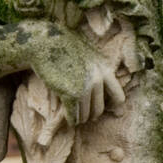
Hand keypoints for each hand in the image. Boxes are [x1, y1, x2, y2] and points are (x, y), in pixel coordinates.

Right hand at [0, 20, 125, 125]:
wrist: (44, 42)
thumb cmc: (64, 48)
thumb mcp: (89, 55)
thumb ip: (99, 71)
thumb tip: (104, 91)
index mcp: (105, 69)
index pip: (118, 97)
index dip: (110, 104)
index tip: (103, 107)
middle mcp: (97, 79)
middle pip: (99, 109)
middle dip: (92, 115)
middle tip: (85, 116)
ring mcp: (84, 87)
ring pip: (86, 115)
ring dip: (80, 118)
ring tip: (76, 117)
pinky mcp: (70, 94)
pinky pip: (73, 116)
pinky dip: (71, 120)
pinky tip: (69, 120)